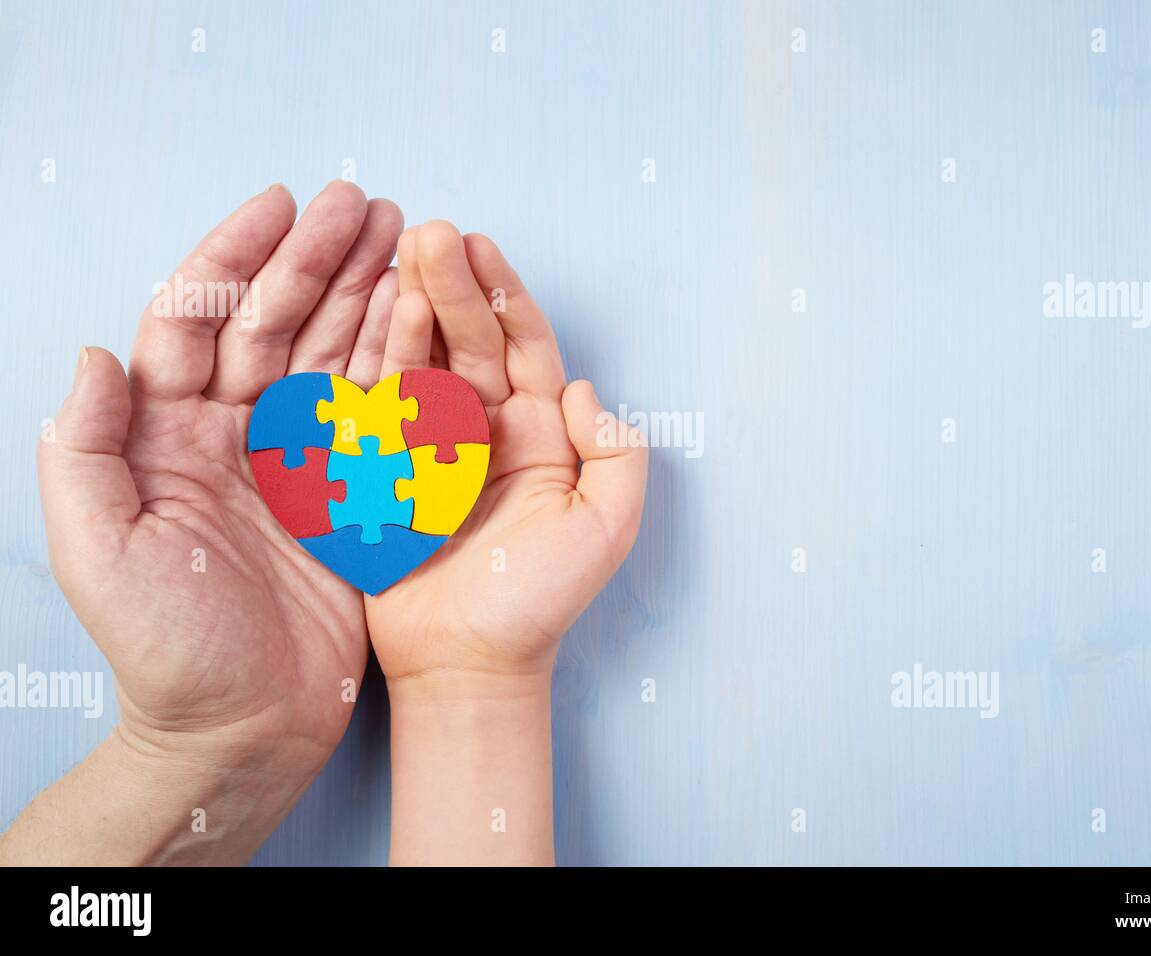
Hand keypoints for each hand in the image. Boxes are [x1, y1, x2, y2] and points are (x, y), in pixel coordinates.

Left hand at [28, 182, 402, 862]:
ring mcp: (293, 459)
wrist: (242, 730)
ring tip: (405, 235)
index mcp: (164, 438)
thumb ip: (85, 453)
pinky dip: (399, 357)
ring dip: (364, 291)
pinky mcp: (348, 491)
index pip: (194, 322)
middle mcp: (229, 434)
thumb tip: (97, 354)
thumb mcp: (100, 555)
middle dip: (317, 258)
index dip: (235, 258)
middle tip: (367, 203)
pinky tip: (420, 312)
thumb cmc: (166, 652)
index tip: (280, 207)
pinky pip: (375, 409)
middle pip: (271, 323)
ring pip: (329, 353)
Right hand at [365, 221, 648, 688]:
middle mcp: (486, 431)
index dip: (506, 296)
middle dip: (452, 286)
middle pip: (470, 342)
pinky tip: (363, 316)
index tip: (482, 247)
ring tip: (396, 254)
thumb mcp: (605, 528)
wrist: (467, 665)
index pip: (525, 347)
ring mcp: (431, 448)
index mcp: (540, 436)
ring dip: (412, 307)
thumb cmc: (538, 602)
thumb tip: (586, 391)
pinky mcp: (383, 472)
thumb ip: (615, 456)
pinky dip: (371, 359)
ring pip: (421, 361)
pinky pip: (378, 406)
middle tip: (427, 233)